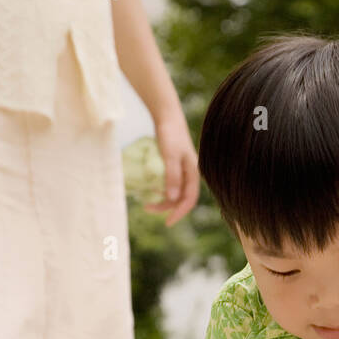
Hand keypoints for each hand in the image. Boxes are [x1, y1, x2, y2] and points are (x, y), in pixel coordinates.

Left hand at [144, 108, 199, 225]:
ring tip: (145, 201)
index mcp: (193, 174)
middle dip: (166, 207)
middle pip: (180, 198)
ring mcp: (182, 171)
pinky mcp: (173, 167)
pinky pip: (169, 184)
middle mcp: (189, 175)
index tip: (167, 222)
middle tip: (146, 209)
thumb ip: (172, 177)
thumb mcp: (170, 156)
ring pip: (174, 193)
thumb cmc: (170, 134)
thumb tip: (172, 199)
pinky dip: (160, 190)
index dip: (179, 212)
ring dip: (161, 200)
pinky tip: (149, 190)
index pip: (189, 200)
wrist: (167, 116)